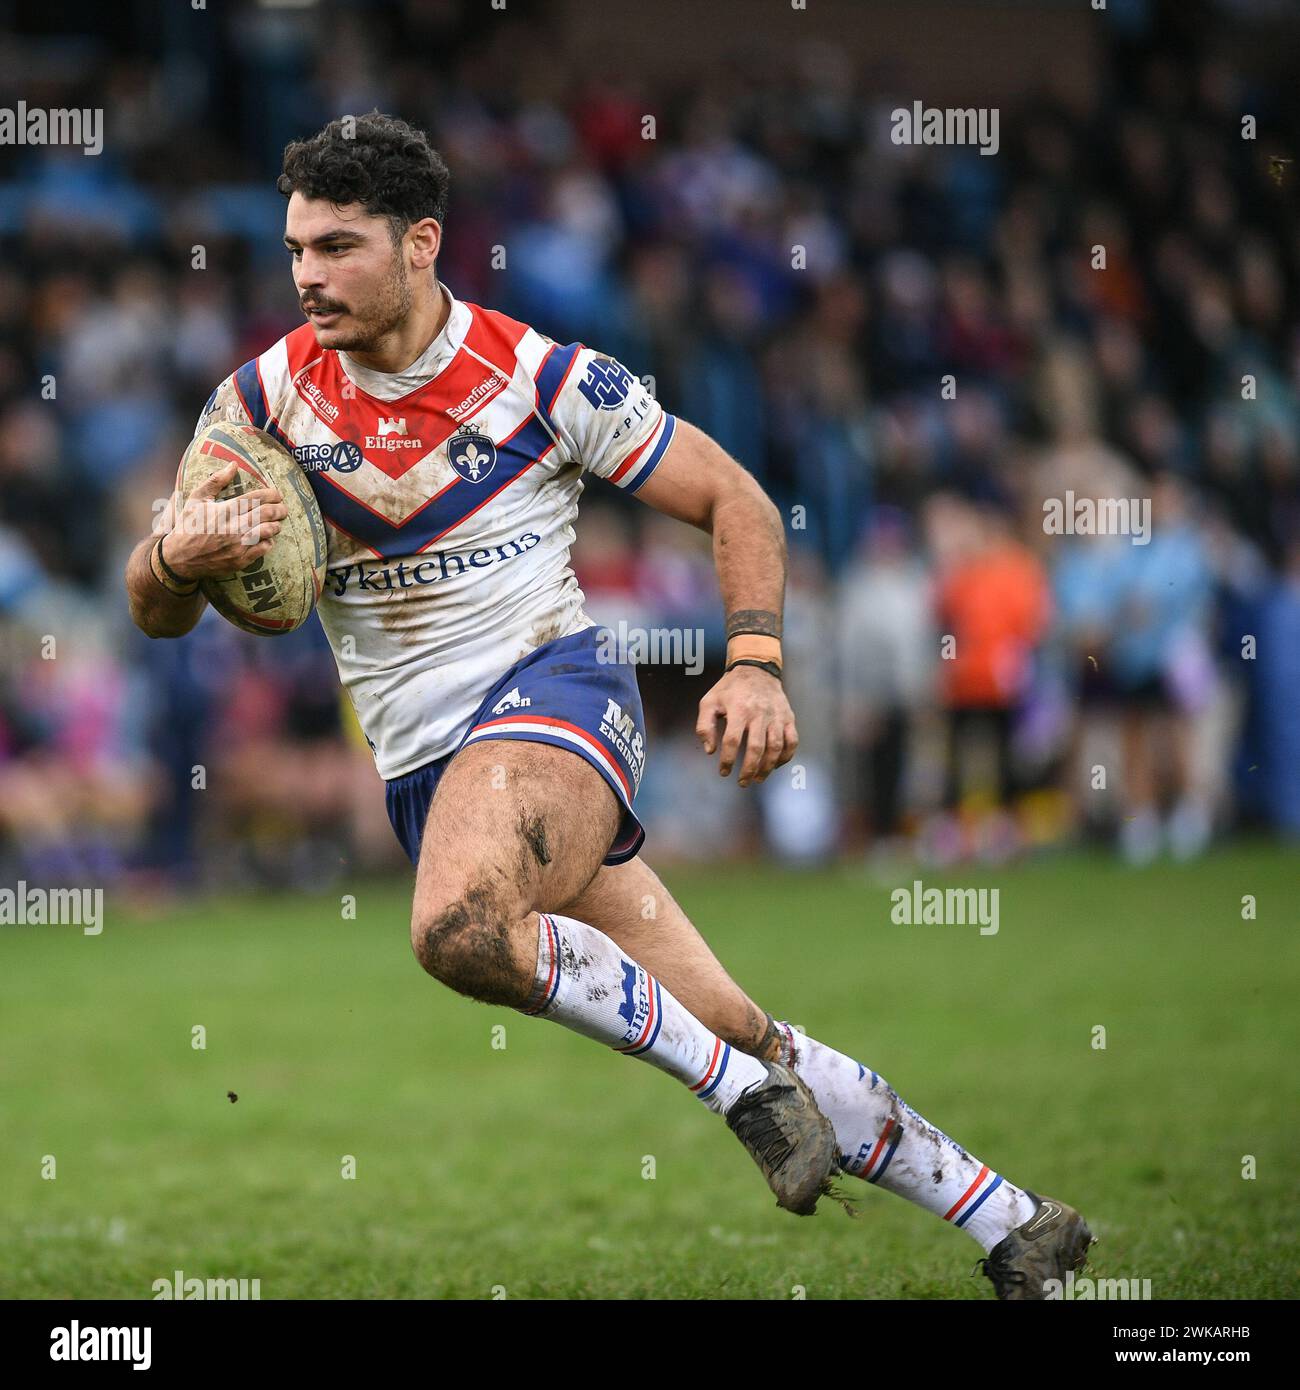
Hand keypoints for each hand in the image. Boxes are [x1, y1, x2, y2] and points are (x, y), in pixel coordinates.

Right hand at [158, 461, 286, 579]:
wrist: (179, 558)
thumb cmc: (188, 525)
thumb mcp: (196, 500)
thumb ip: (216, 481)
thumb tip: (234, 464)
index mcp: (224, 510)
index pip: (255, 498)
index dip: (271, 494)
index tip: (277, 494)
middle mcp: (233, 527)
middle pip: (266, 514)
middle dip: (280, 509)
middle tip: (283, 508)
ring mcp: (237, 545)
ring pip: (268, 531)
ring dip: (276, 525)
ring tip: (277, 522)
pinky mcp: (240, 560)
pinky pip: (263, 549)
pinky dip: (269, 542)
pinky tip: (267, 538)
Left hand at [695, 666, 797, 785]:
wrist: (756, 670)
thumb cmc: (729, 689)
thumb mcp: (709, 702)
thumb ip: (704, 726)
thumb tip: (710, 750)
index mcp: (739, 709)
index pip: (733, 740)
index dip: (728, 760)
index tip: (724, 772)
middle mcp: (759, 713)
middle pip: (756, 747)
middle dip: (749, 769)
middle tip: (742, 782)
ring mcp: (776, 716)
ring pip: (776, 747)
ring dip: (767, 767)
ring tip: (758, 778)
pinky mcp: (788, 718)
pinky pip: (792, 741)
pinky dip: (785, 756)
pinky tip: (775, 765)